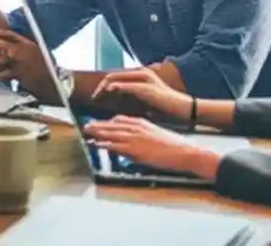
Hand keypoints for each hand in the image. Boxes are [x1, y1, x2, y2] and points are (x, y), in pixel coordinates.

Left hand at [0, 29, 59, 102]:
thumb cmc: (49, 70)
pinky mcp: (18, 73)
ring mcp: (20, 62)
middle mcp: (23, 50)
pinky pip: (2, 74)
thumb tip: (13, 48)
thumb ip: (26, 49)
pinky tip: (2, 78)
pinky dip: (0, 76)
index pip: (9, 34)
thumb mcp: (39, 53)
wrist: (55, 82)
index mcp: (28, 44)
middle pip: (0, 44)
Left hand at [82, 115, 219, 180]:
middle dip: (98, 125)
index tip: (101, 123)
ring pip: (110, 133)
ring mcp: (134, 138)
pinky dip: (104, 144)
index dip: (108, 122)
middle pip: (111, 124)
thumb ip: (142, 134)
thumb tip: (134, 140)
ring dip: (97, 132)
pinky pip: (114, 145)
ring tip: (87, 132)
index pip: (120, 119)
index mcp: (141, 122)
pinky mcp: (134, 149)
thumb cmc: (173, 145)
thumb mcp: (155, 134)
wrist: (183, 152)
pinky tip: (96, 144)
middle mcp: (135, 127)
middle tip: (87, 126)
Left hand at [92, 68, 191, 120]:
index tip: (95, 97)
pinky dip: (115, 88)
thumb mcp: (144, 100)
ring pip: (115, 78)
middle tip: (92, 98)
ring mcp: (144, 78)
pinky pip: (126, 85)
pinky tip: (109, 93)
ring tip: (96, 97)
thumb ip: (131, 97)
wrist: (183, 110)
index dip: (103, 87)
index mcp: (140, 76)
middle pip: (112, 75)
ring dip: (103, 87)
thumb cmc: (165, 107)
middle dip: (100, 87)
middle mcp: (140, 74)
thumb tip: (116, 99)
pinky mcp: (146, 87)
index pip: (115, 77)